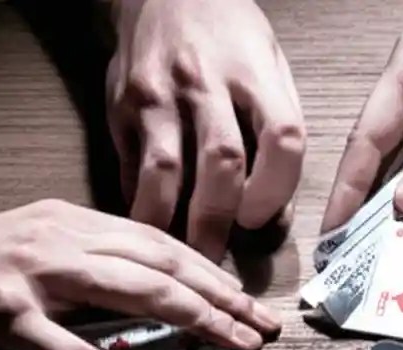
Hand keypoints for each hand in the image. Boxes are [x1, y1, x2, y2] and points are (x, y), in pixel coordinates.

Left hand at [0, 200, 280, 349]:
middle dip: (206, 318)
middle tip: (254, 341)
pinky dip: (181, 252)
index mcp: (7, 315)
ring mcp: (56, 232)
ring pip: (150, 252)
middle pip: (141, 293)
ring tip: (251, 307)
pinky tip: (211, 272)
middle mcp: (40, 267)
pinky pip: (137, 230)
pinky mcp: (65, 212)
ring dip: (208, 280)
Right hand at [108, 0, 304, 260]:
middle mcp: (205, 82)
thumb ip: (277, 127)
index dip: (277, 188)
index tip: (263, 219)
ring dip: (171, 225)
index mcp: (254, 72)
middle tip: (216, 263)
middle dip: (221, 222)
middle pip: (222, 162)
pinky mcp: (121, 108)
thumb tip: (273, 210)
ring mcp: (158, 95)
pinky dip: (139, 203)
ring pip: (164, 172)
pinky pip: (130, 167)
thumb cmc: (226, 33)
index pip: (281, 137)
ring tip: (176, 261)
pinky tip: (149, 226)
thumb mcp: (270, 63)